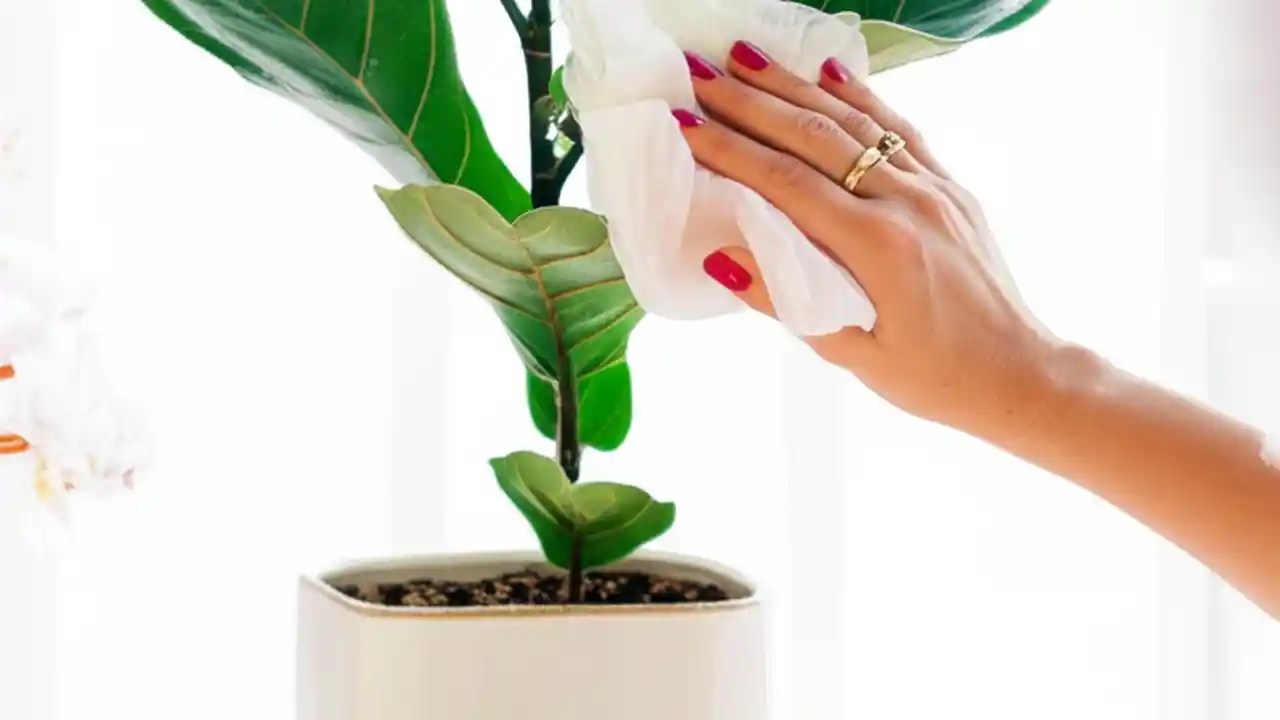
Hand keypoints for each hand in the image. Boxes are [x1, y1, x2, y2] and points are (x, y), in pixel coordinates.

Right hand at [678, 43, 1063, 436]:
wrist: (1019, 374)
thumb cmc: (936, 378)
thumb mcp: (855, 356)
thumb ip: (787, 304)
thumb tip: (722, 259)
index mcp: (878, 246)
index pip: (786, 182)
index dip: (730, 149)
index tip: (685, 121)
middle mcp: (907, 202)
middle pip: (813, 137)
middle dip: (749, 101)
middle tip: (698, 73)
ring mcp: (934, 188)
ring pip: (854, 122)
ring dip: (794, 86)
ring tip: (744, 57)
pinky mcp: (951, 187)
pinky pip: (899, 130)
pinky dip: (861, 97)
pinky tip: (829, 72)